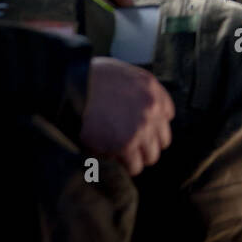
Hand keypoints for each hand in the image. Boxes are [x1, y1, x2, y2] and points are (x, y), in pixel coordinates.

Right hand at [79, 57, 174, 175]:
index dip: (153, 124)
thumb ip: (136, 90)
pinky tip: (111, 157)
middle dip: (147, 144)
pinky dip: (124, 166)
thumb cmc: (91, 79)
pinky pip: (134, 166)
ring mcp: (142, 128)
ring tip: (119, 154)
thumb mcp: (122, 74)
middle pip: (163, 140)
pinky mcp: (126, 145)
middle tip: (130, 145)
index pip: (167, 114)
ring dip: (137, 157)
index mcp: (152, 88)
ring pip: (151, 156)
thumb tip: (135, 107)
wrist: (73, 87)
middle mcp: (152, 109)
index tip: (141, 128)